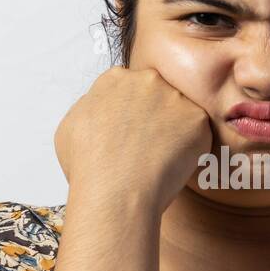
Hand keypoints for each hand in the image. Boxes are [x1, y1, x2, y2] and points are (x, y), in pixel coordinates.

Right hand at [54, 66, 212, 213]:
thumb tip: (102, 110)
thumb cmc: (88, 167)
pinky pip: (198, 134)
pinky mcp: (197, 118)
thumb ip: (91, 108)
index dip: (132, 115)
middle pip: (158, 95)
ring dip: (175, 134)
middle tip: (148, 149)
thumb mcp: (70, 126)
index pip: (131, 89)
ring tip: (159, 162)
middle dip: (156, 118)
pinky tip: (173, 166)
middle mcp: (146, 79)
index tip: (131, 135)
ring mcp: (174, 97)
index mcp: (115, 78)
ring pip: (181, 114)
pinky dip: (191, 150)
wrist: (114, 192)